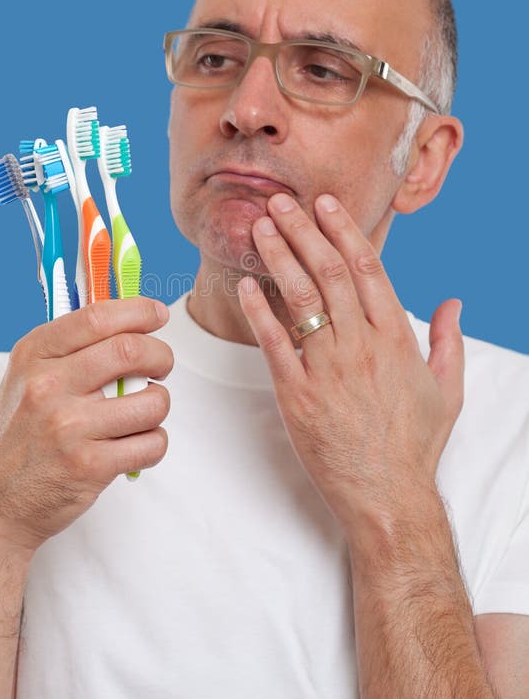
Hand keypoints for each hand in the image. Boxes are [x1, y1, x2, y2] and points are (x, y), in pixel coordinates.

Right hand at [0, 298, 172, 555]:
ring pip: (152, 401)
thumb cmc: (22, 437)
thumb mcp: (27, 378)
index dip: (138, 311)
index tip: (157, 315)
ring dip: (159, 405)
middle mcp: (47, 386)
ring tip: (142, 413)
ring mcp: (68, 427)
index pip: (97, 317)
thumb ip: (72, 347)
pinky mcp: (88, 466)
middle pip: (131, 350)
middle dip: (161, 356)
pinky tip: (134, 445)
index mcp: (33, 355)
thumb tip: (130, 318)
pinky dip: (154, 443)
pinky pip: (152, 444)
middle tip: (162, 367)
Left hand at [238, 192, 463, 542]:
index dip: (343, 231)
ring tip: (260, 227)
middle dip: (303, 231)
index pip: (367, 269)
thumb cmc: (415, 445)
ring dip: (279, 258)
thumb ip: (449, 341)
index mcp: (397, 338)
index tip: (324, 204)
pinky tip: (245, 285)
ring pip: (301, 300)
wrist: (388, 497)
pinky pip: (275, 345)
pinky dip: (259, 312)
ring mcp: (329, 370)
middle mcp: (363, 346)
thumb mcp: (447, 390)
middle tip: (280, 202)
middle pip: (329, 273)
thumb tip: (453, 302)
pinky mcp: (298, 396)